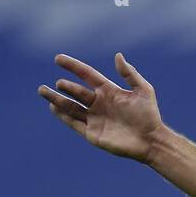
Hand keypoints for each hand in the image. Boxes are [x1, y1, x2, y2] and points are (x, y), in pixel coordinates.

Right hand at [38, 53, 163, 161]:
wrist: (152, 141)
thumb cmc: (150, 115)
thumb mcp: (143, 91)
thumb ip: (130, 74)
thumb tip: (118, 55)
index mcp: (108, 91)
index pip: (87, 75)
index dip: (73, 66)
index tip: (58, 58)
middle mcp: (99, 103)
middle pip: (76, 92)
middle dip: (65, 87)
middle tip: (58, 83)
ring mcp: (95, 119)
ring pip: (71, 107)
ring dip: (57, 99)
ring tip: (43, 91)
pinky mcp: (93, 134)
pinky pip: (74, 123)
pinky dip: (63, 116)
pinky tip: (53, 108)